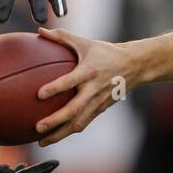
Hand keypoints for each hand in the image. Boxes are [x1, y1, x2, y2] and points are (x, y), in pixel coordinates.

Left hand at [33, 27, 137, 145]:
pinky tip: (55, 137)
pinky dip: (69, 132)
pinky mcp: (100, 109)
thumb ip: (62, 37)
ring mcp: (98, 102)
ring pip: (78, 122)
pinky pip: (83, 123)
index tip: (39, 95)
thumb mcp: (86, 42)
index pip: (70, 81)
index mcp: (89, 71)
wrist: (135, 66)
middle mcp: (94, 89)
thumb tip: (39, 30)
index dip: (55, 88)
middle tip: (37, 127)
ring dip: (60, 134)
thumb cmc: (106, 52)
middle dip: (55, 121)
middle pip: (74, 109)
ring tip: (42, 142)